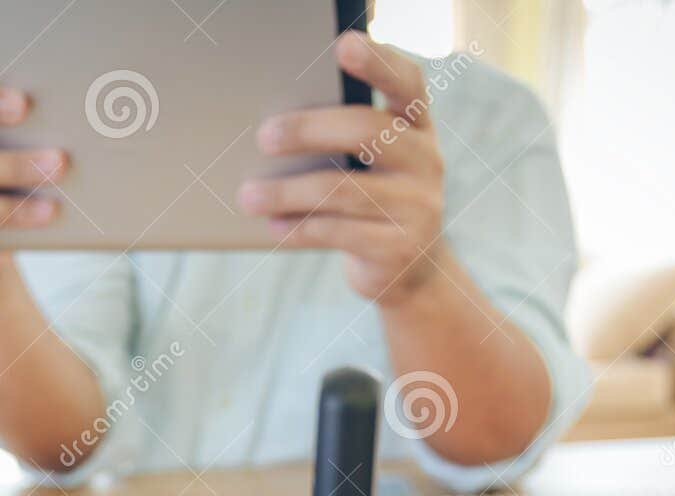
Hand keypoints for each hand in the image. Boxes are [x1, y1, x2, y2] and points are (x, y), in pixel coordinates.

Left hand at [238, 32, 446, 304]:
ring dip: (287, 192)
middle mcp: (426, 161)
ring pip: (342, 190)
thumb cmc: (373, 199)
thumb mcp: (371, 164)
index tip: (344, 45)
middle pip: (365, 131)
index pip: (406, 83)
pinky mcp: (400, 249)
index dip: (378, 62)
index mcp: (418, 127)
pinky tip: (273, 225)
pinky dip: (299, 228)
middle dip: (308, 130)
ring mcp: (418, 207)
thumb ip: (344, 138)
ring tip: (248, 195)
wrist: (411, 271)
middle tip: (264, 137)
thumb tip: (272, 128)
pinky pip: (337, 233)